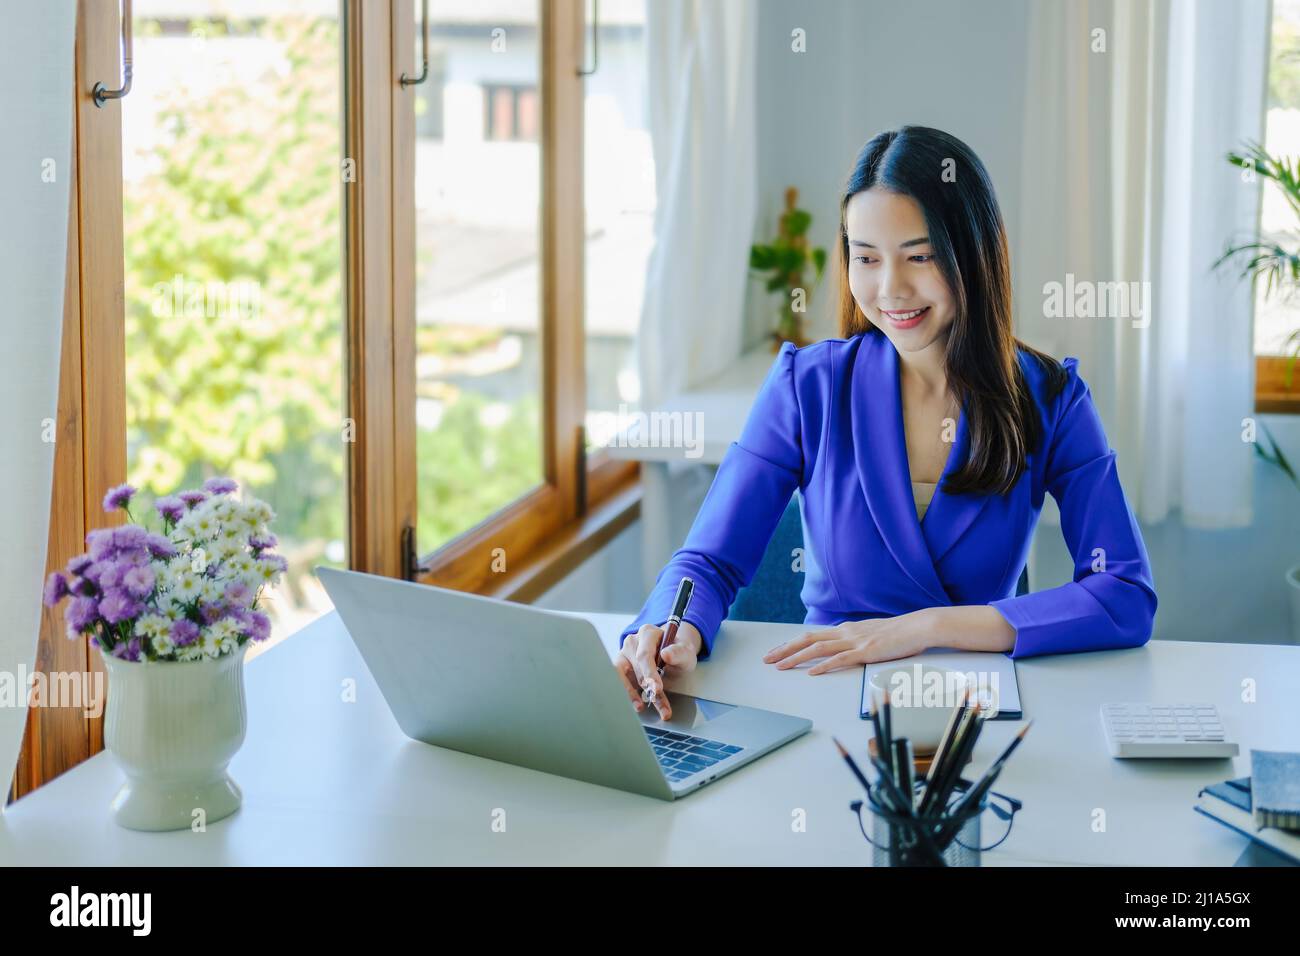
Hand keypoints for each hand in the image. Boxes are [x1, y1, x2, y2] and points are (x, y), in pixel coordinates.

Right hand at [614, 621, 702, 718]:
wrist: (674, 656)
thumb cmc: (679, 653)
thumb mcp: (686, 653)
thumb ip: (679, 653)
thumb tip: (665, 654)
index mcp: (648, 633)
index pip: (644, 654)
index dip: (649, 672)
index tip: (657, 688)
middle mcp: (633, 641)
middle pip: (635, 666)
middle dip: (646, 686)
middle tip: (657, 700)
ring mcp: (624, 653)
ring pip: (622, 674)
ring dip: (631, 692)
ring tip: (641, 706)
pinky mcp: (621, 666)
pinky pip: (619, 680)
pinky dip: (627, 693)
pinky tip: (637, 703)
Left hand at [762, 611, 932, 673]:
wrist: (918, 627)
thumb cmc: (898, 633)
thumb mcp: (871, 634)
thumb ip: (855, 640)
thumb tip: (843, 647)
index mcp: (846, 630)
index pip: (812, 636)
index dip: (792, 644)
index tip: (776, 652)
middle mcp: (846, 633)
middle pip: (807, 640)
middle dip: (785, 649)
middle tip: (767, 659)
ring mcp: (855, 642)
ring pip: (818, 649)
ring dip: (796, 657)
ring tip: (781, 666)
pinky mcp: (866, 651)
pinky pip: (840, 659)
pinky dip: (824, 666)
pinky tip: (812, 672)